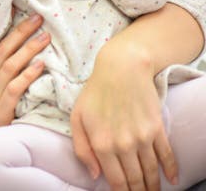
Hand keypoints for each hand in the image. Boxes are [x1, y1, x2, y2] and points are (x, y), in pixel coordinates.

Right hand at [0, 13, 50, 130]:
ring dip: (28, 49)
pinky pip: (14, 87)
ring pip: (9, 65)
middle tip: (37, 18)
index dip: (2, 27)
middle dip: (20, 32)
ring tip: (45, 37)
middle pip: (2, 50)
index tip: (16, 10)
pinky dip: (27, 74)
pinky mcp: (0, 109)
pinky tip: (40, 65)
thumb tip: (16, 55)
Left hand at [70, 43, 176, 190]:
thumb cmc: (95, 93)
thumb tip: (94, 174)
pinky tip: (171, 180)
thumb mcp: (77, 118)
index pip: (115, 179)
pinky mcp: (157, 129)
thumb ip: (82, 149)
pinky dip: (170, 170)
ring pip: (150, 171)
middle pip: (134, 179)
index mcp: (102, 144)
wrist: (121, 69)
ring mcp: (143, 138)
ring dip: (153, 185)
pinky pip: (166, 155)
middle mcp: (124, 144)